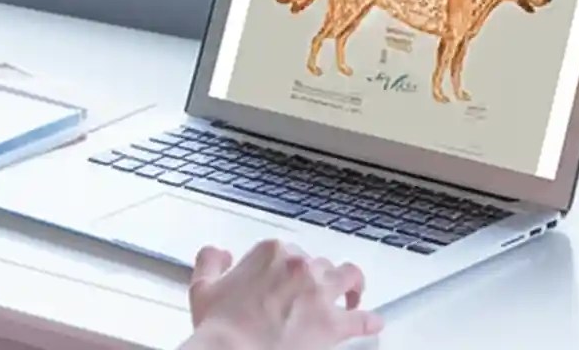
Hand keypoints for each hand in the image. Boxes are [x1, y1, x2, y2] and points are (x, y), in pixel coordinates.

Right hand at [182, 239, 383, 349]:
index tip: (283, 281)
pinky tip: (374, 322)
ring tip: (352, 294)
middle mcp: (301, 265)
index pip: (290, 251)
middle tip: (312, 294)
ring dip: (352, 285)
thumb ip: (210, 261)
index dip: (288, 268)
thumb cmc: (218, 326)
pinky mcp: (333, 323)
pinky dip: (370, 320)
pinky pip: (362, 319)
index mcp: (273, 252)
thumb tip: (220, 253)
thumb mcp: (203, 287)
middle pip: (319, 264)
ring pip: (348, 277)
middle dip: (316, 278)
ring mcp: (320, 293)